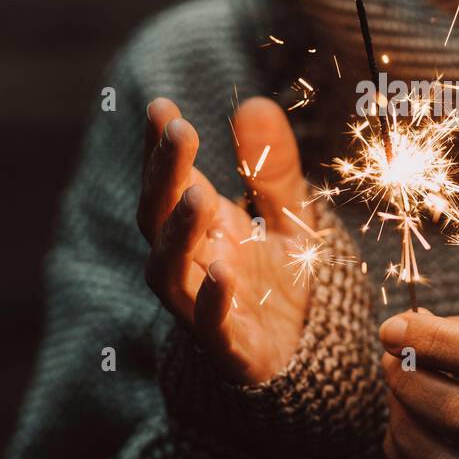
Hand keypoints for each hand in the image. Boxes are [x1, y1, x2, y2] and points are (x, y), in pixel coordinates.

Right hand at [139, 95, 317, 384]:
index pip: (169, 182)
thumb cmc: (281, 280)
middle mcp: (191, 262)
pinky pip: (210, 324)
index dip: (159, 148)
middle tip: (179, 132)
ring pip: (169, 270)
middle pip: (158, 218)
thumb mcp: (289, 214)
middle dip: (164, 175)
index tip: (161, 108)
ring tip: (197, 195)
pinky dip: (212, 298)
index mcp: (203, 227)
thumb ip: (272, 167)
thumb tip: (255, 103)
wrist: (301, 354)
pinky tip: (223, 270)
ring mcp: (202, 304)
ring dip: (178, 232)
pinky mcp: (228, 346)